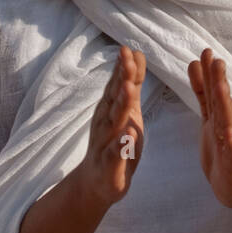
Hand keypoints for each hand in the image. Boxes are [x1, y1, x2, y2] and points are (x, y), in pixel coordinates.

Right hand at [77, 46, 145, 207]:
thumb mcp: (126, 110)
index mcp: (112, 108)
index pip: (119, 84)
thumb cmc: (114, 141)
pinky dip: (121, 144)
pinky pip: (115, 153)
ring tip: (129, 88)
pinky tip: (128, 134)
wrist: (96, 182)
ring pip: (114, 121)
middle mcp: (106, 121)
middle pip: (114, 97)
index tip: (130, 49)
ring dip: (120, 104)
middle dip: (121, 78)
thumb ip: (131, 84)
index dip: (124, 67)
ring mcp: (106, 142)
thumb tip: (135, 55)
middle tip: (128, 59)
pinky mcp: (109, 163)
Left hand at [188, 47, 231, 209]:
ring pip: (228, 121)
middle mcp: (228, 124)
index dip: (208, 72)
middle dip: (218, 80)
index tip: (204, 51)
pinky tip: (229, 132)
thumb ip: (204, 90)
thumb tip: (195, 62)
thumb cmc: (225, 147)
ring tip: (222, 87)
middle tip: (215, 59)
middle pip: (222, 100)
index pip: (213, 90)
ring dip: (226, 104)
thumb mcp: (211, 115)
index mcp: (219, 114)